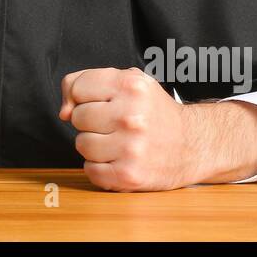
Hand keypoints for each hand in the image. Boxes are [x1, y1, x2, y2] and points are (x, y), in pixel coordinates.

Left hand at [59, 66, 202, 191]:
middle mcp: (131, 115)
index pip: (78, 88)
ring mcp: (130, 147)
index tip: (102, 102)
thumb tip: (63, 111)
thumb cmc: (153, 111)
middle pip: (78, 117)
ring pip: (81, 144)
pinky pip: (90, 170)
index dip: (85, 96)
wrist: (193, 144)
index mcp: (130, 85)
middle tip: (113, 124)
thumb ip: (84, 82)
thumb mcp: (127, 81)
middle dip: (90, 121)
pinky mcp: (129, 175)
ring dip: (94, 145)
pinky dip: (100, 167)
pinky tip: (118, 159)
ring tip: (116, 142)